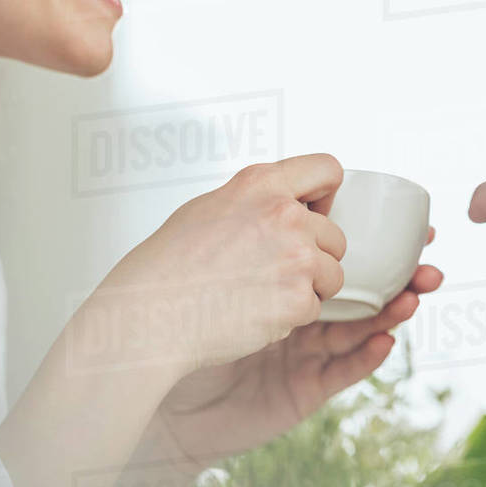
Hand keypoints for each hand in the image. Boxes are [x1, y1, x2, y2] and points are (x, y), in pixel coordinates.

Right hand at [90, 155, 346, 380]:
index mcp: (261, 184)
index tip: (318, 211)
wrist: (150, 314)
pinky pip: (313, 308)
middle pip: (336, 236)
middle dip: (314, 256)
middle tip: (273, 270)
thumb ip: (257, 201)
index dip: (326, 196)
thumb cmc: (168, 267)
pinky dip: (291, 316)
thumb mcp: (211, 206)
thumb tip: (288, 204)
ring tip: (261, 292)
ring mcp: (296, 257)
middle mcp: (284, 215)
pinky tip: (254, 311)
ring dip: (306, 288)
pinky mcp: (297, 298)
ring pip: (331, 275)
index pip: (327, 170)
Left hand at [144, 233, 442, 468]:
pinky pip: (342, 371)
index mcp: (279, 269)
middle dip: (399, 271)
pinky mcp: (301, 389)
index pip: (335, 248)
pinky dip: (367, 355)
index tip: (399, 220)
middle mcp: (296, 306)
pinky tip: (385, 338)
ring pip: (360, 325)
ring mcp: (303, 348)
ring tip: (416, 292)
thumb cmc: (169, 303)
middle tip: (424, 254)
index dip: (369, 234)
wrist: (142, 364)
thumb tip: (309, 192)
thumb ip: (262, 217)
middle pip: (361, 286)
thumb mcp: (217, 238)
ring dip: (394, 308)